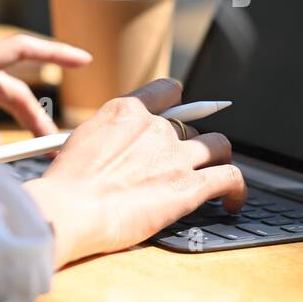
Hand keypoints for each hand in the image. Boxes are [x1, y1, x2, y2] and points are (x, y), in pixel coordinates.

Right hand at [21, 78, 245, 267]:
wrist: (69, 210)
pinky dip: (237, 189)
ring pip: (218, 145)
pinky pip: (230, 177)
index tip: (176, 115)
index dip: (175, 104)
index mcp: (126, 110)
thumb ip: (107, 138)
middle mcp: (156, 127)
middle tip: (178, 165)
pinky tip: (233, 202)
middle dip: (186, 143)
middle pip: (189, 125)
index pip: (167, 91)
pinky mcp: (190, 188)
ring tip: (216, 174)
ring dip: (218, 158)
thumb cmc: (65, 185)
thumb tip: (113, 147)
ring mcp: (176, 156)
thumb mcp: (80, 143)